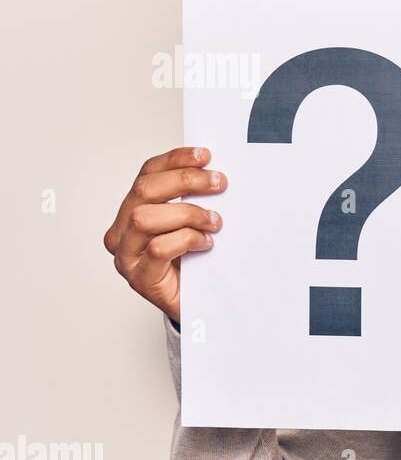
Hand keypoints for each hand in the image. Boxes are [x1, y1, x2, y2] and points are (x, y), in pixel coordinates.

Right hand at [104, 146, 225, 323]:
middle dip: (185, 181)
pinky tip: (206, 243)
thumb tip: (213, 170)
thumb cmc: (193, 260)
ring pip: (146, 218)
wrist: (196, 303)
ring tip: (214, 221)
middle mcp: (121, 231)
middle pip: (145, 191)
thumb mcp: (190, 222)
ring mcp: (126, 256)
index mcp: (131, 210)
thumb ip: (191, 198)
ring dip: (187, 213)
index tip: (205, 156)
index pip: (147, 174)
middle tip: (219, 183)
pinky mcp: (140, 279)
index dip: (175, 160)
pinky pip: (158, 249)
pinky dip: (187, 240)